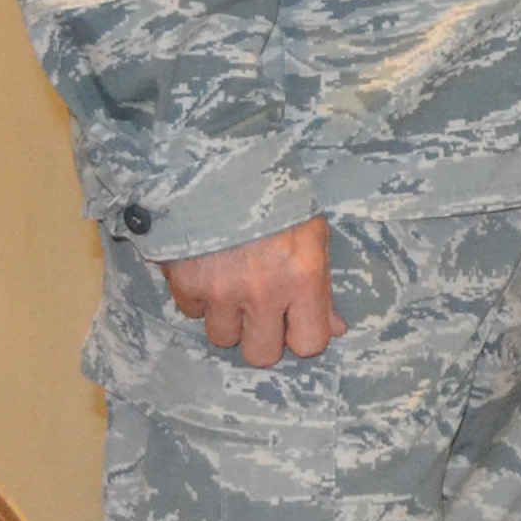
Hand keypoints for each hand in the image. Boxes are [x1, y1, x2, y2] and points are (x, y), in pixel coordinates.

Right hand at [159, 216, 345, 366]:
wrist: (221, 164)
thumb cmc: (278, 198)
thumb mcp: (314, 236)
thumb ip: (322, 288)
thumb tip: (335, 329)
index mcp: (303, 277)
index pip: (309, 344)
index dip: (302, 336)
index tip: (296, 322)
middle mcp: (262, 291)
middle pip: (261, 355)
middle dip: (262, 338)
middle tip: (261, 312)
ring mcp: (220, 290)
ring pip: (222, 337)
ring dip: (228, 319)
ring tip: (233, 286)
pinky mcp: (184, 282)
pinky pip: (191, 312)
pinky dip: (199, 298)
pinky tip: (209, 269)